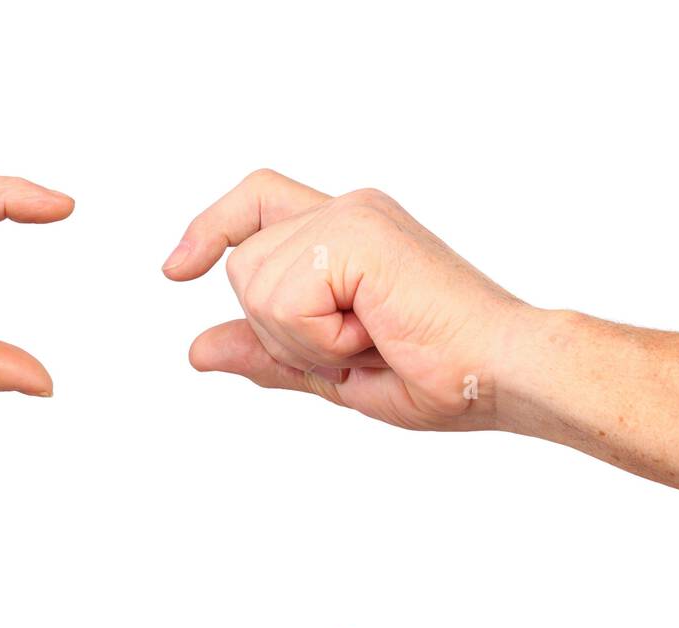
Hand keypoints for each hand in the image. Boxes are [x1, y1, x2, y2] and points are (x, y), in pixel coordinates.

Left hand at [164, 169, 531, 429]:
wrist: (501, 375)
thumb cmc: (440, 374)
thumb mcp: (330, 372)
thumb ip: (266, 354)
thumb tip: (197, 348)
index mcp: (348, 233)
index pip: (257, 201)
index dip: (211, 228)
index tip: (177, 270)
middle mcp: (348, 210)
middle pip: (244, 263)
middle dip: (276, 330)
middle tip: (349, 351)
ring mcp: (353, 215)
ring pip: (255, 283)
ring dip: (301, 340)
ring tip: (368, 343)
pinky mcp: (359, 233)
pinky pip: (284, 298)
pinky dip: (318, 339)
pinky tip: (372, 336)